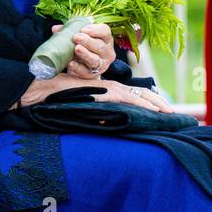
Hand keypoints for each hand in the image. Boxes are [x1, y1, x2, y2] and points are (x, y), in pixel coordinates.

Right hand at [16, 72, 172, 112]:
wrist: (37, 89)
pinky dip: (142, 104)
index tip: (163, 112)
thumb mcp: (76, 108)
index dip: (148, 102)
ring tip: (170, 113)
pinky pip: (125, 98)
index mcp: (104, 91)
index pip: (132, 96)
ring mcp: (104, 89)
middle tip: (174, 113)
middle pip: (139, 94)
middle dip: (158, 103)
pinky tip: (154, 111)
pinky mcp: (100, 92)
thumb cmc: (53, 98)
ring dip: (155, 104)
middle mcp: (107, 88)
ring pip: (136, 96)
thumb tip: (106, 123)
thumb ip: (92, 115)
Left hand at [54, 21, 116, 78]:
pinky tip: (71, 63)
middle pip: (100, 46)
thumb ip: (70, 30)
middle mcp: (107, 52)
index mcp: (105, 39)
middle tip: (76, 37)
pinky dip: (78, 67)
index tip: (84, 29)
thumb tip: (55, 28)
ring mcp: (101, 64)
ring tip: (76, 49)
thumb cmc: (84, 46)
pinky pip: (85, 72)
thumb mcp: (80, 36)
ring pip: (95, 60)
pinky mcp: (92, 75)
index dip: (95, 30)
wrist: (84, 65)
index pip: (105, 32)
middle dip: (88, 41)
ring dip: (85, 54)